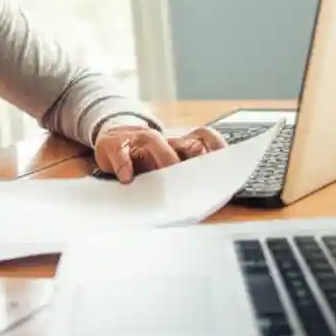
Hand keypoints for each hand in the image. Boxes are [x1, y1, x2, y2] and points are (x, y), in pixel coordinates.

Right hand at [93, 125, 226, 182]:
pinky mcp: (114, 146)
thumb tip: (206, 197)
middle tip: (198, 177)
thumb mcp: (163, 169)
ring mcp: (136, 140)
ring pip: (152, 139)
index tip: (226, 159)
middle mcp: (161, 141)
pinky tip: (127, 178)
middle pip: (181, 141)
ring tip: (167, 177)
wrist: (109, 142)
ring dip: (163, 157)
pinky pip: (121, 152)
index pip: (202, 137)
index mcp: (177, 146)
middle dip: (192, 156)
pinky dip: (124, 164)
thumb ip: (183, 179)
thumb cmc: (141, 161)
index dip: (215, 145)